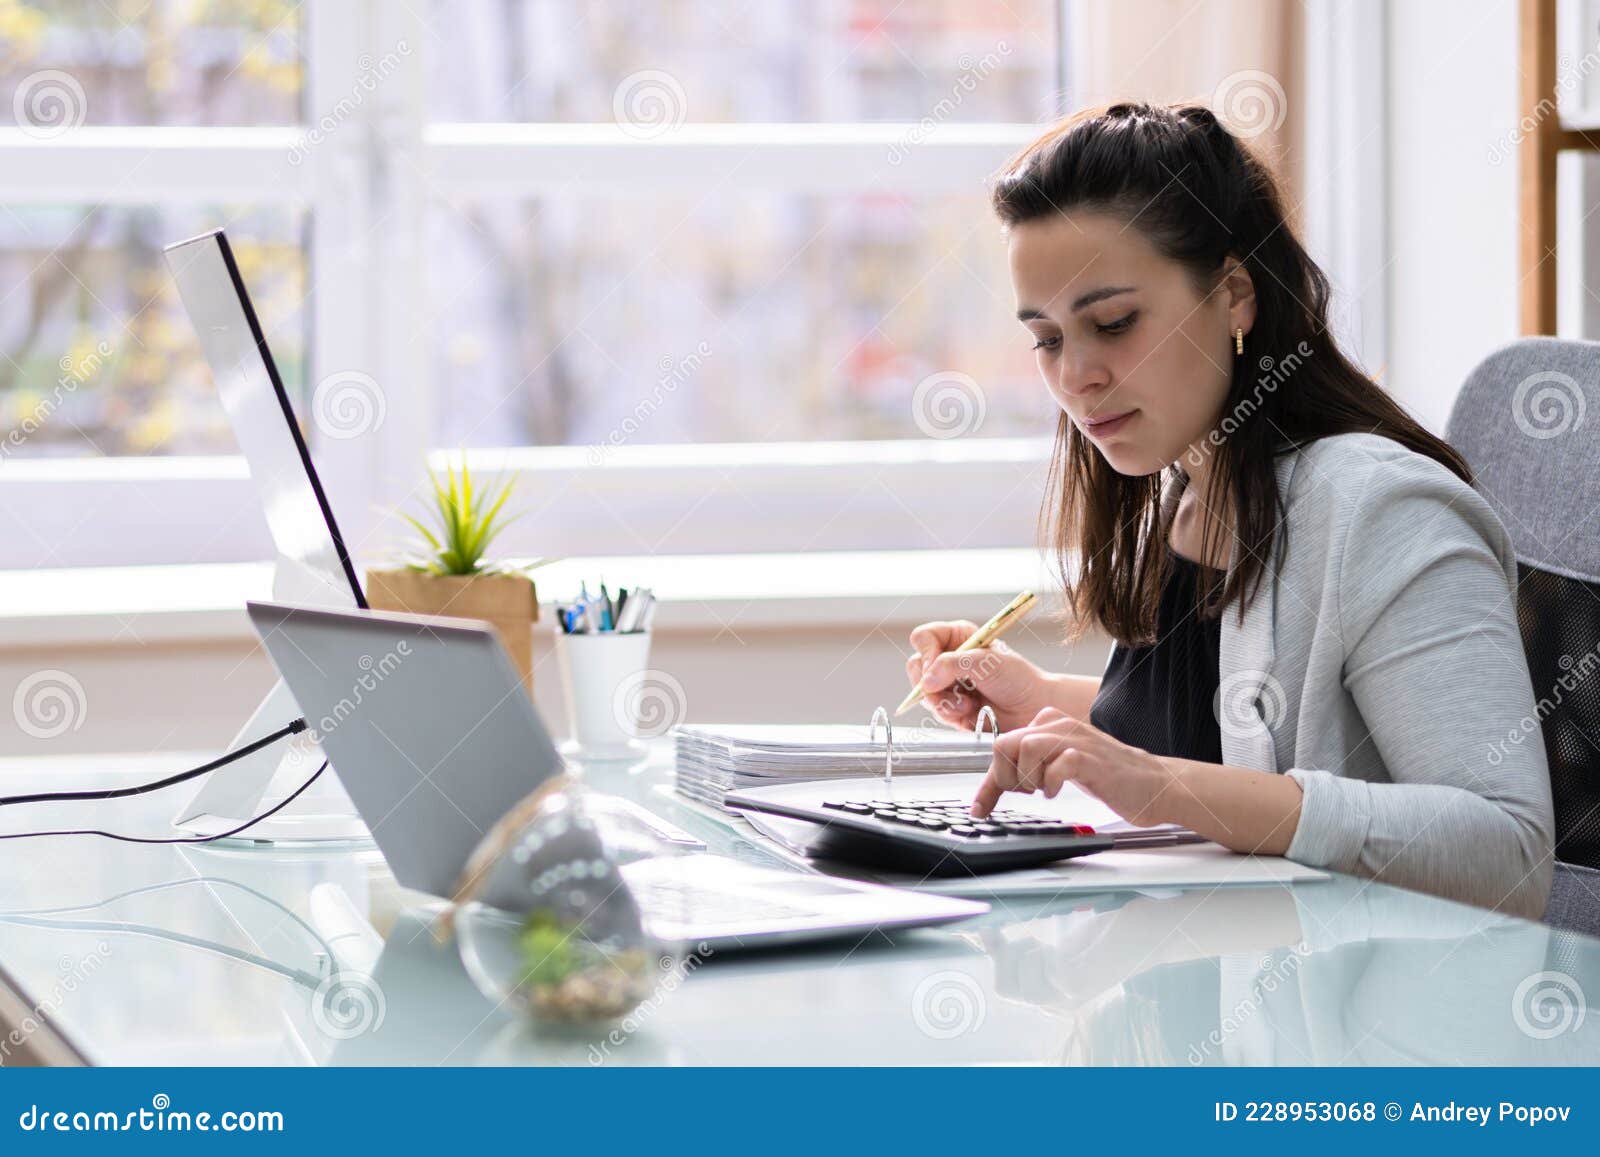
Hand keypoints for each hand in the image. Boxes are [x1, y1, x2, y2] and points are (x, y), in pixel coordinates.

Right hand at [905, 620, 1055, 731]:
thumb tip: (926, 681)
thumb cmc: (1018, 679)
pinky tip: (969, 712)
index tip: (937, 667)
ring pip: (922, 692)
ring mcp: (948, 684)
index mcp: (958, 638)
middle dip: (930, 683)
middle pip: (916, 666)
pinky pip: (935, 711)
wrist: (1033, 709)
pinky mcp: (951, 707)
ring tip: (968, 703)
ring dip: (943, 701)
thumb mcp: (986, 663)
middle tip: (948, 688)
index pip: (923, 638)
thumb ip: (952, 665)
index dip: (926, 652)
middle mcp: (949, 659)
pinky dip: (950, 714)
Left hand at [971, 708, 1180, 825]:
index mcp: (1049, 725)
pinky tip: (1059, 791)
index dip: (989, 782)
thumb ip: (1032, 768)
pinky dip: (1052, 782)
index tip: (980, 809)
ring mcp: (1077, 740)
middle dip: (1006, 777)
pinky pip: (1058, 763)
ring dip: (1027, 777)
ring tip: (1043, 791)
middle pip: (1006, 743)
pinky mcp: (1092, 758)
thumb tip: (999, 783)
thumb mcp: (1061, 769)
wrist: (1156, 784)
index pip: (1003, 746)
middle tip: (1025, 794)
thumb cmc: (1110, 777)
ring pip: (1026, 747)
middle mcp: (1059, 726)